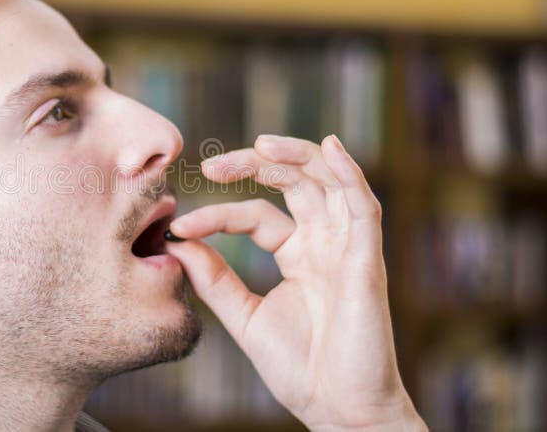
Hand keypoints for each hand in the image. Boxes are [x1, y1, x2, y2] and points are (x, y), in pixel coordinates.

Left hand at [167, 135, 425, 430]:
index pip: (257, 215)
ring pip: (330, 182)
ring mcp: (349, 249)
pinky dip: (351, 173)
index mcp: (299, 256)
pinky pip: (364, 207)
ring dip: (298, 155)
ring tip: (261, 142)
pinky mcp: (369, 261)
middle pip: (295, 183)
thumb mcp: (245, 317)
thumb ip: (214, 279)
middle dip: (257, 164)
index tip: (178, 227)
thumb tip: (177, 243)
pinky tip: (331, 147)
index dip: (219, 214)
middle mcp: (325, 244)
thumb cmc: (300, 369)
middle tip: (211, 166)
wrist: (338, 412)